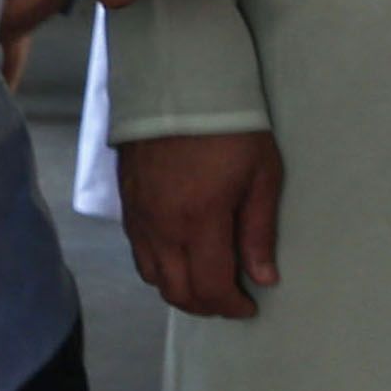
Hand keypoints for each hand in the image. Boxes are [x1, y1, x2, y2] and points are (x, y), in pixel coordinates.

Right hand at [121, 129, 282, 321]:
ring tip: (204, 281)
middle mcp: (162, 228)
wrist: (177, 84)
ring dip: (179, 289)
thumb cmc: (230, 127)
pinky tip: (179, 256)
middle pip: (177, 291)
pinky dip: (159, 267)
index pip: (210, 288)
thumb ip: (259, 231)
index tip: (249, 305)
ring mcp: (139, 218)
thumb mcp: (261, 175)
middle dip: (206, 306)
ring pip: (152, 277)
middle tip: (229, 299)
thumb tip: (264, 278)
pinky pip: (138, 253)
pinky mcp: (126, 205)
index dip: (231, 306)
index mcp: (199, 222)